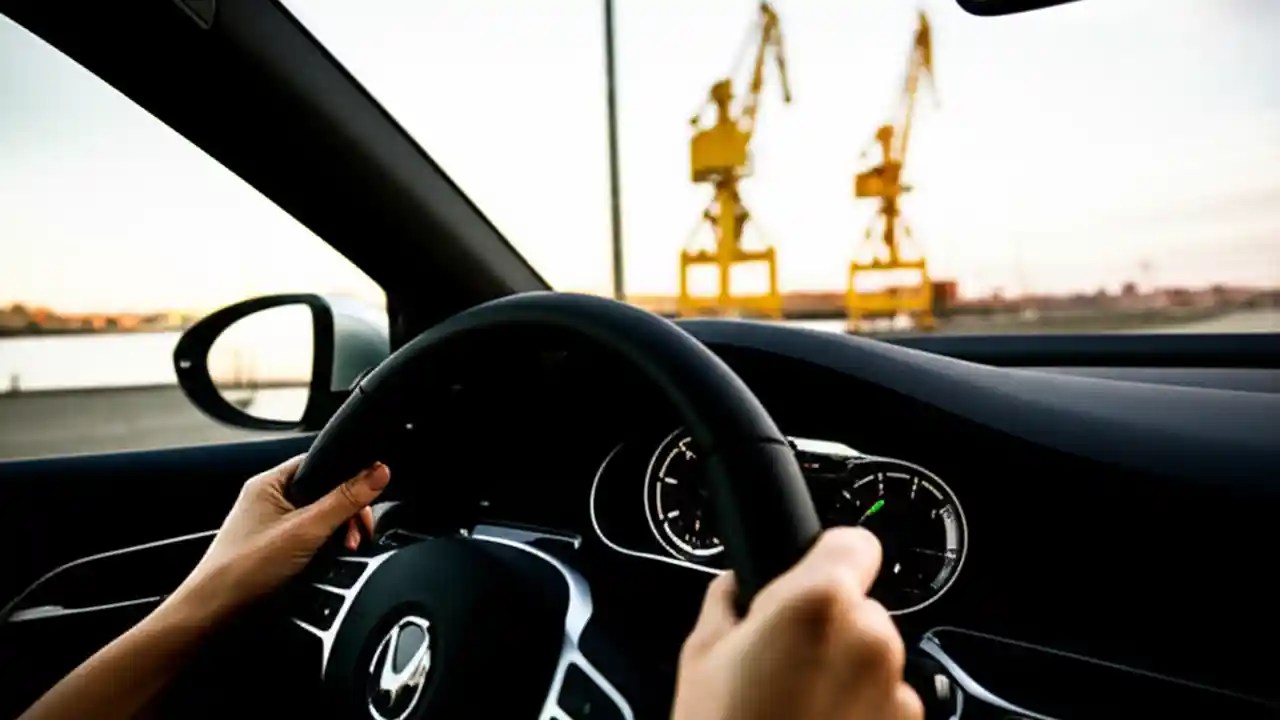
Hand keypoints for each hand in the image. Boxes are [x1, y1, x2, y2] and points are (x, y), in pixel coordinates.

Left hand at [170, 454, 390, 619]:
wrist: (215, 615)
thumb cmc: (243, 570)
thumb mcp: (305, 530)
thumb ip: (344, 500)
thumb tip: (378, 472)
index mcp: (270, 483)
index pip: (321, 463)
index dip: (349, 478)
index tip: (370, 498)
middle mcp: (270, 501)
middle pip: (326, 493)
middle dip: (347, 514)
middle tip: (356, 535)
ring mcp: (273, 527)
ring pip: (321, 519)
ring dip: (337, 534)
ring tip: (343, 552)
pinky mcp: (277, 551)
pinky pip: (312, 540)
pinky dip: (325, 550)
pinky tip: (328, 563)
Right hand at [672, 527, 922, 719]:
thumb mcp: (700, 656)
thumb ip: (729, 601)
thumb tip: (738, 587)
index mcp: (818, 604)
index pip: (852, 542)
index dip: (825, 557)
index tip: (806, 577)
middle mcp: (870, 640)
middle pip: (859, 606)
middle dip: (825, 626)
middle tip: (779, 662)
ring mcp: (896, 692)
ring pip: (872, 657)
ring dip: (844, 672)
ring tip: (793, 706)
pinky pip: (884, 702)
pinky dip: (858, 711)